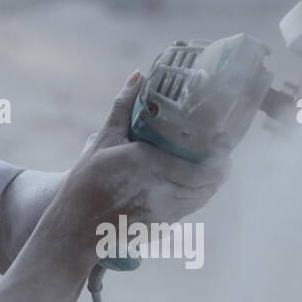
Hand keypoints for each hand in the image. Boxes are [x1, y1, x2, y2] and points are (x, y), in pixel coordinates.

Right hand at [63, 71, 229, 248]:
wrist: (75, 225)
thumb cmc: (87, 180)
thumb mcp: (104, 139)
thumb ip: (124, 107)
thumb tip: (139, 75)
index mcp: (148, 164)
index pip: (201, 169)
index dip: (220, 161)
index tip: (225, 147)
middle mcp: (160, 189)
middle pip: (207, 184)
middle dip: (219, 171)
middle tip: (222, 156)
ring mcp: (162, 211)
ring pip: (201, 199)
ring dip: (210, 186)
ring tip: (213, 171)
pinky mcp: (160, 225)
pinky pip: (188, 210)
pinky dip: (196, 199)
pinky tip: (192, 189)